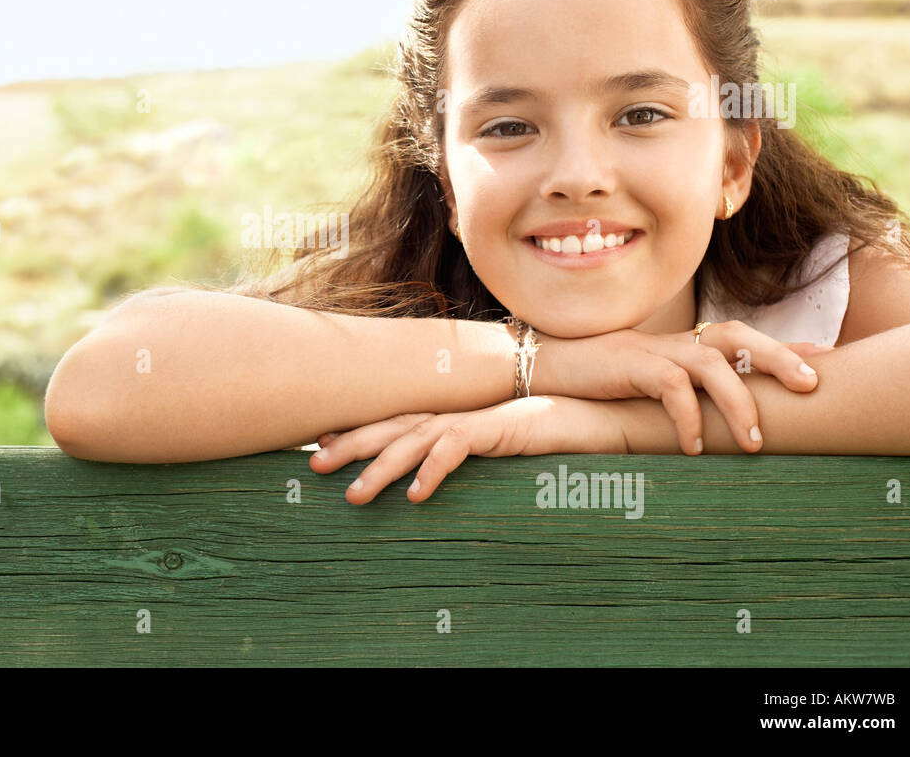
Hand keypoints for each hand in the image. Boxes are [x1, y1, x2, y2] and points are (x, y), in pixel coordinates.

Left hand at [309, 395, 627, 504]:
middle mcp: (456, 412)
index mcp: (450, 415)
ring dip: (383, 467)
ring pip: (416, 440)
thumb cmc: (544, 433)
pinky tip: (417, 496)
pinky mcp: (499, 427)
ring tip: (355, 495)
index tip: (324, 443)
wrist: (594, 413)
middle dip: (352, 445)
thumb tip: (431, 473)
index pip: (395, 422)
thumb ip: (464, 451)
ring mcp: (475, 418)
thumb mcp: (494, 445)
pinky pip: (459, 448)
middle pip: (393, 427)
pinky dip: (435, 469)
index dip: (359, 432)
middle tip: (315, 463)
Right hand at [536, 320, 833, 454]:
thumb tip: (717, 423)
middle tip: (813, 386)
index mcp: (682, 345)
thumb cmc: (597, 383)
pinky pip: (670, 387)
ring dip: (739, 402)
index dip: (784, 346)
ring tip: (754, 443)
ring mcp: (652, 350)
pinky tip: (693, 448)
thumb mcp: (646, 385)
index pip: (743, 338)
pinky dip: (687, 417)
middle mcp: (674, 342)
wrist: (544, 367)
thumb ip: (682, 393)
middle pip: (738, 336)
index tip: (826, 360)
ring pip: (711, 363)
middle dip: (780, 357)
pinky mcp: (630, 365)